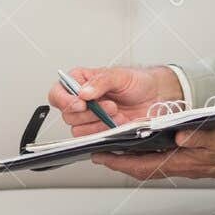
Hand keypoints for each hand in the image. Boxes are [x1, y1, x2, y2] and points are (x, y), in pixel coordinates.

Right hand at [48, 65, 183, 135]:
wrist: (156, 97)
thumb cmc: (138, 82)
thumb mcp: (119, 75)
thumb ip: (100, 81)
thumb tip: (83, 92)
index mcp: (80, 82)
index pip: (57, 92)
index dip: (64, 100)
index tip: (80, 103)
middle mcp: (82, 101)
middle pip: (67, 115)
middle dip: (89, 113)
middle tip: (110, 105)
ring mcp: (91, 118)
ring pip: (78, 129)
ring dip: (98, 123)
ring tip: (116, 113)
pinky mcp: (100, 132)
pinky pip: (91, 139)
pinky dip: (104, 132)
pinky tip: (117, 124)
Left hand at [92, 126, 214, 182]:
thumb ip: (200, 137)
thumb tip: (178, 135)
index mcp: (184, 162)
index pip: (143, 165)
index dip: (119, 161)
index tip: (99, 154)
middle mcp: (181, 165)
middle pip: (142, 166)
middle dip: (118, 160)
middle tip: (97, 150)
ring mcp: (185, 164)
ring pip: (150, 163)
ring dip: (131, 156)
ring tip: (112, 145)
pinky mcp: (191, 160)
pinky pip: (162, 159)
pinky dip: (148, 152)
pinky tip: (143, 141)